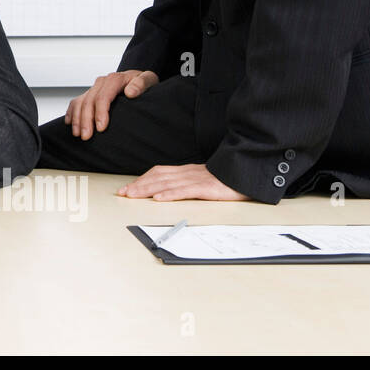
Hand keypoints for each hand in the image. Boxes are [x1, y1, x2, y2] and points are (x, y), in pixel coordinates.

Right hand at [65, 70, 157, 138]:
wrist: (139, 78)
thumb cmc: (144, 82)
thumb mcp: (148, 79)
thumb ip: (141, 84)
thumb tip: (130, 92)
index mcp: (115, 79)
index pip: (103, 96)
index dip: (100, 112)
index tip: (101, 128)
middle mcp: (102, 82)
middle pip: (89, 101)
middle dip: (86, 120)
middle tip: (86, 137)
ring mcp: (94, 88)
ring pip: (80, 103)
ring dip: (77, 119)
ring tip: (78, 134)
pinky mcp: (90, 93)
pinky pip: (76, 102)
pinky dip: (71, 113)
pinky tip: (70, 124)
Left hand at [117, 164, 249, 200]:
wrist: (246, 174)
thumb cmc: (225, 180)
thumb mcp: (202, 179)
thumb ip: (186, 183)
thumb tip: (167, 191)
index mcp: (186, 171)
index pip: (158, 173)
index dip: (141, 179)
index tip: (127, 188)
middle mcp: (187, 173)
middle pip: (158, 177)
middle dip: (138, 185)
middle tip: (122, 193)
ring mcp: (196, 179)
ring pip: (167, 183)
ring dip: (147, 189)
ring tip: (133, 195)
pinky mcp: (206, 188)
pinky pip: (185, 191)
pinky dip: (170, 194)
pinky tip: (159, 198)